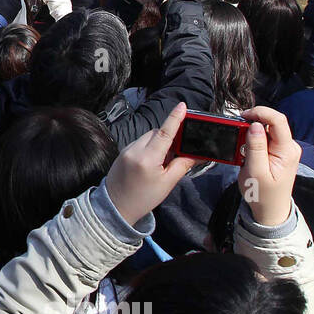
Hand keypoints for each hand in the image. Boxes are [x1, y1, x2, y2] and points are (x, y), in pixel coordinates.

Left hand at [104, 101, 196, 223]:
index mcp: (147, 159)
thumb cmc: (143, 198)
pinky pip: (140, 143)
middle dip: (168, 138)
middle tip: (176, 153)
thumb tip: (197, 153)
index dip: (174, 118)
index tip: (182, 106)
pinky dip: (149, 147)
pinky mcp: (122, 152)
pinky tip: (151, 163)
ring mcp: (126, 150)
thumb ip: (182, 165)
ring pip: (148, 137)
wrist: (116, 207)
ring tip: (162, 162)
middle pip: (156, 132)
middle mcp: (134, 150)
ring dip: (158, 143)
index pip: (164, 133)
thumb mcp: (167, 183)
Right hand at [238, 107, 300, 226]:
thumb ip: (255, 147)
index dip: (260, 113)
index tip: (242, 116)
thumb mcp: (255, 171)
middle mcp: (288, 147)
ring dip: (251, 134)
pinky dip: (253, 141)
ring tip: (241, 149)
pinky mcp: (278, 153)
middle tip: (237, 135)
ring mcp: (284, 149)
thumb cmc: (263, 195)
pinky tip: (247, 153)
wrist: (270, 211)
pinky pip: (265, 139)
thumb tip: (255, 125)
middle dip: (253, 124)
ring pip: (267, 131)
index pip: (278, 120)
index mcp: (287, 150)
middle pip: (272, 123)